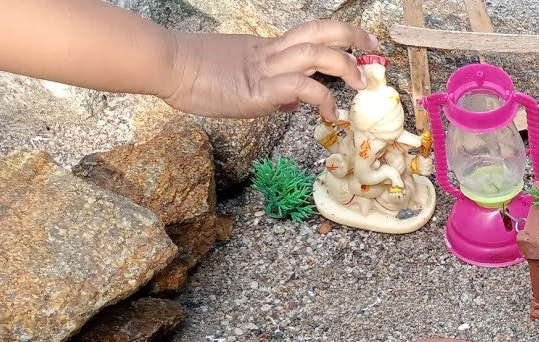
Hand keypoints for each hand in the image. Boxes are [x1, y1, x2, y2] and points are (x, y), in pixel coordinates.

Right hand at [161, 20, 378, 120]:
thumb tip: (293, 103)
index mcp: (266, 50)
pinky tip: (331, 113)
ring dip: (346, 65)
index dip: (337, 38)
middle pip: (320, 31)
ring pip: (316, 53)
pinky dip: (322, 97)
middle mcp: (271, 53)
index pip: (310, 37)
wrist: (165, 65)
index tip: (358, 48)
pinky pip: (300, 86)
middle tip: (373, 47)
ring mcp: (266, 69)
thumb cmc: (192, 76)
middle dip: (351, 35)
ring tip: (363, 82)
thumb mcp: (240, 85)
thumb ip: (270, 92)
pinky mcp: (259, 89)